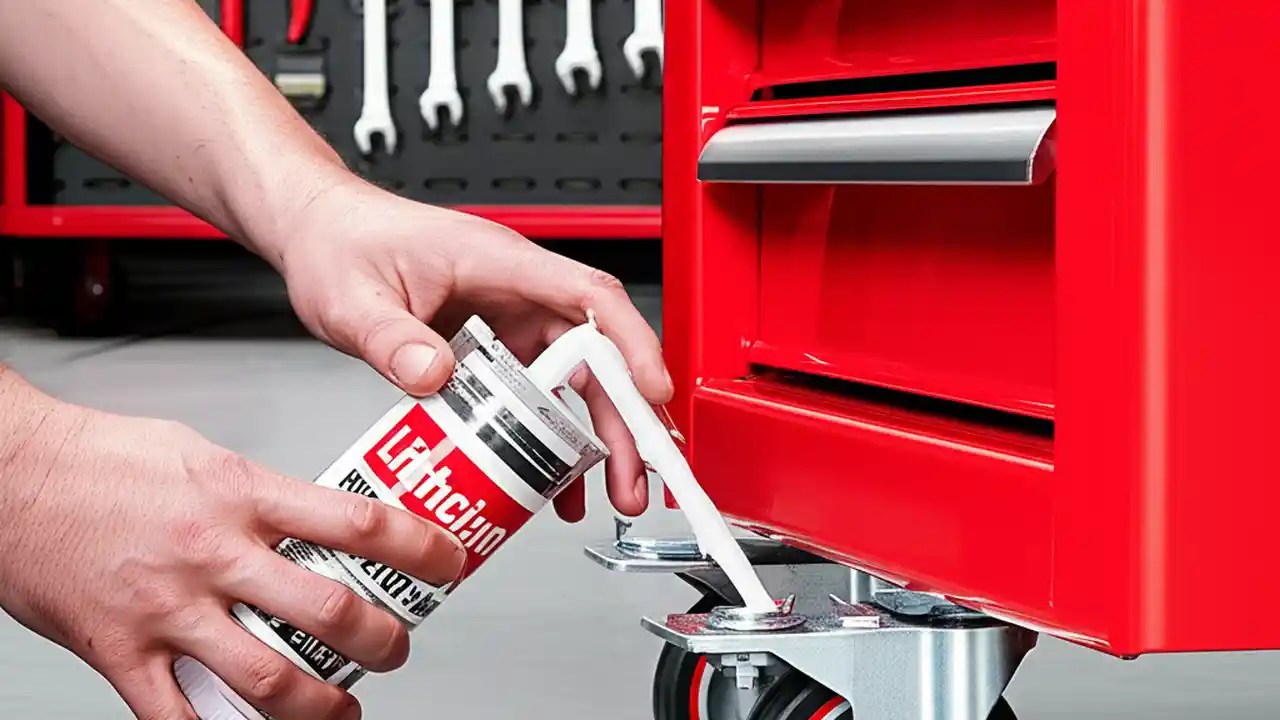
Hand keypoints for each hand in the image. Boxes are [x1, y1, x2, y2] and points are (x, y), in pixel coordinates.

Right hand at [0, 399, 464, 719]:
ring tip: (343, 709)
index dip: (418, 548)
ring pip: (268, 677)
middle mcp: (213, 552)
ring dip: (322, 705)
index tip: (448, 563)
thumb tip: (316, 521)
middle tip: (397, 648)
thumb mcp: (205, 455)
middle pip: (328, 611)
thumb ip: (263, 494)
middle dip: (383, 642)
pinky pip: (178, 718)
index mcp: (241, 493)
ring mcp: (168, 608)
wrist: (10, 473)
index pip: (357, 522)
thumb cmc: (102, 458)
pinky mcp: (121, 651)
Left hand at [277, 181, 672, 521]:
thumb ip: (393, 339)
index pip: (589, 297)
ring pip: (576, 382)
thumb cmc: (345, 243)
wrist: (322, 236)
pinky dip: (552, 441)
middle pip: (596, 355)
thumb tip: (435, 377)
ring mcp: (510, 321)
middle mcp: (518, 291)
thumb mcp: (354, 298)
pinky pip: (538, 398)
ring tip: (609, 494)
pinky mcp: (494, 349)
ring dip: (599, 438)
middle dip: (625, 419)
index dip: (631, 345)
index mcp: (501, 262)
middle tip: (633, 477)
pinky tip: (555, 482)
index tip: (654, 392)